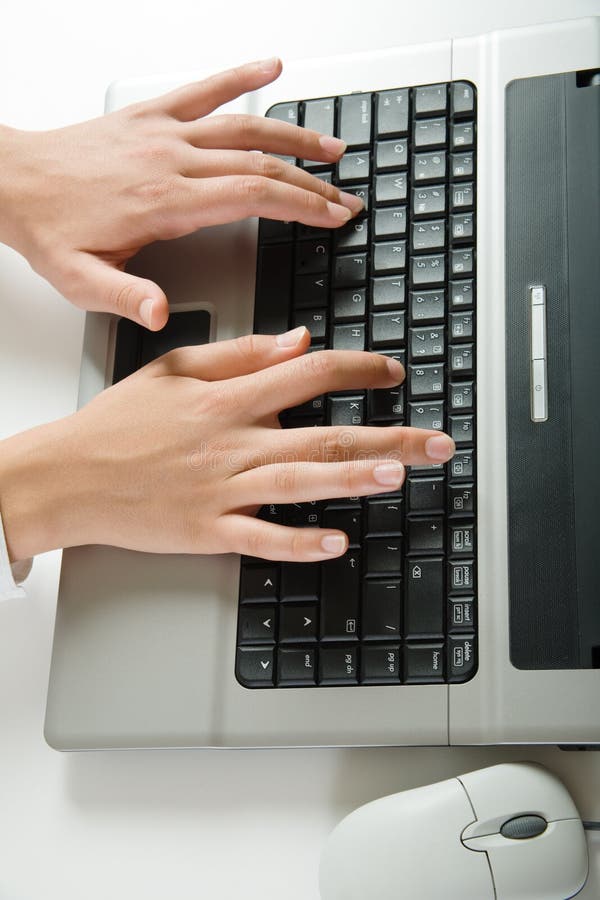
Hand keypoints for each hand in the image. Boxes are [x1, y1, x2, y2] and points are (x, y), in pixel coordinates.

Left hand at [0, 58, 361, 329]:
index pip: (252, 197)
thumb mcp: (80, 279)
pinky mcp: (151, 115)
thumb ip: (124, 297)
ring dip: (293, 136)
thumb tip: (161, 314)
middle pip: (260, 165)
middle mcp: (171, 160)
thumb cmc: (50, 229)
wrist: (13, 181)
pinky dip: (239, 75)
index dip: (301, 207)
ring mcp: (164, 132)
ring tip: (331, 149)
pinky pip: (203, 90)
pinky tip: (270, 66)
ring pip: (244, 127)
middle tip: (345, 199)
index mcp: (165, 202)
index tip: (332, 217)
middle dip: (311, 184)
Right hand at [0, 331, 454, 561]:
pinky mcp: (210, 531)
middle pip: (325, 435)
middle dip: (389, 436)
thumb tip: (297, 341)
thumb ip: (239, 353)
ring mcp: (224, 490)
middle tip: (436, 441)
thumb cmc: (118, 422)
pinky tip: (337, 543)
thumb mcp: (174, 367)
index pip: (308, 374)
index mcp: (228, 399)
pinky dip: (301, 543)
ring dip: (356, 480)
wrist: (70, 475)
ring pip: (303, 483)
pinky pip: (263, 539)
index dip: (358, 368)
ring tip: (401, 476)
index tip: (392, 371)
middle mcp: (235, 443)